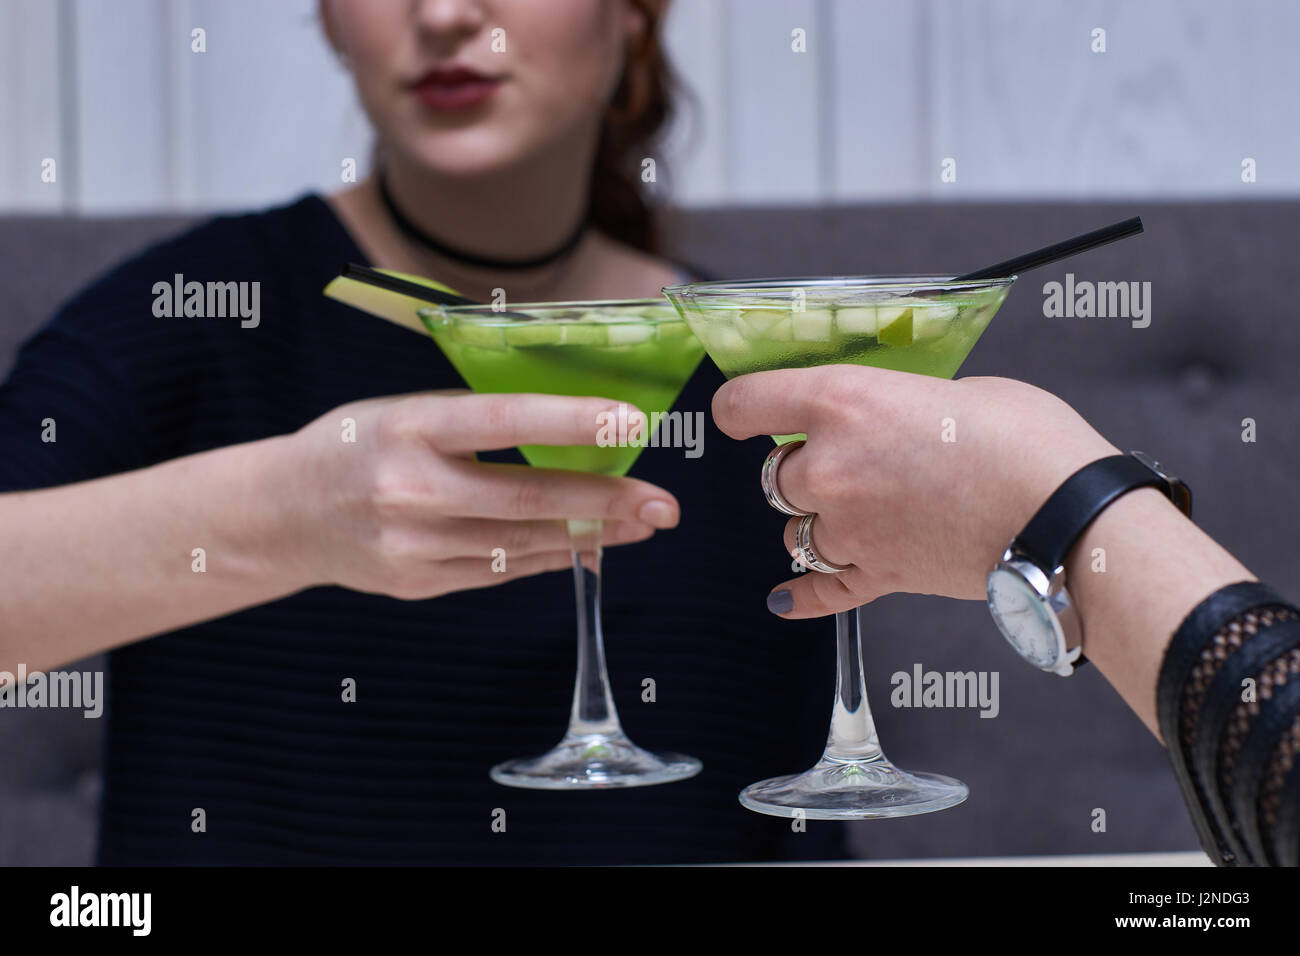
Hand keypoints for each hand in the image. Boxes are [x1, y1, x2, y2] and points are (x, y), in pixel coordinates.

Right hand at [281, 391, 677, 598]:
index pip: (503, 420)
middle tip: (663, 503)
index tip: (631, 423)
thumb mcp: (403, 410)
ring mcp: (414, 546)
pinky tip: (591, 548)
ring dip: (591, 535)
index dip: (571, 422)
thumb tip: (572, 428)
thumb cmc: (355, 444)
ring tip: (641, 524)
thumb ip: (476, 421)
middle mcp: (411, 490)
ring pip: (523, 543)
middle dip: (605, 502)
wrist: (281, 514)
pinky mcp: (419, 584)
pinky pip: (501, 571)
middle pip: (526, 498)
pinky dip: (550, 559)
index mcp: (408, 427)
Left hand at [711, 366, 1118, 616]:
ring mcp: (850, 529)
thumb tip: (889, 418)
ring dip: (815, 520)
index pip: (747, 403)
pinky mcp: (877, 576)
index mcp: (843, 403)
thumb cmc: (1026, 438)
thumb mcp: (953, 389)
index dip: (738, 407)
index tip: (739, 412)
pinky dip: (803, 595)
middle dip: (802, 467)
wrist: (1069, 514)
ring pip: (795, 530)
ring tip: (857, 511)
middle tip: (845, 461)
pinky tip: (785, 600)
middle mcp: (831, 469)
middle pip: (774, 475)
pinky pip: (820, 590)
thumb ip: (898, 403)